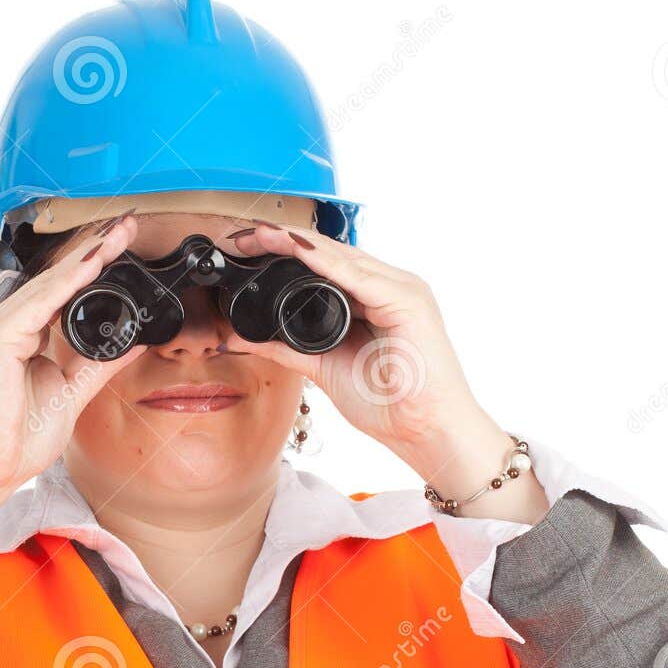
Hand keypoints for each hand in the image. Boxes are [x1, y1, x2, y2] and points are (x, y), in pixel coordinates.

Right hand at [0, 216, 147, 539]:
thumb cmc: (13, 441)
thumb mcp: (70, 396)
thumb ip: (97, 366)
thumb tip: (131, 343)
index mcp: (18, 338)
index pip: (59, 294)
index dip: (91, 269)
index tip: (122, 247)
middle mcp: (3, 327)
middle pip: (55, 280)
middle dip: (94, 252)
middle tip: (128, 225)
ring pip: (48, 284)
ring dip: (87, 258)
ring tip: (118, 235)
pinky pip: (40, 303)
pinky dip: (69, 282)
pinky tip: (94, 264)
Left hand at [229, 223, 548, 521]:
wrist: (425, 432)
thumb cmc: (389, 404)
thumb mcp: (325, 369)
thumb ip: (287, 349)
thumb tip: (243, 338)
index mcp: (374, 298)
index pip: (324, 264)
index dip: (284, 253)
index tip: (244, 249)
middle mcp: (390, 286)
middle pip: (331, 253)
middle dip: (284, 242)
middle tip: (241, 238)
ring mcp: (401, 290)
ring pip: (342, 257)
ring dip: (299, 245)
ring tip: (261, 235)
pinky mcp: (408, 301)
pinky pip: (359, 277)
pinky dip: (326, 264)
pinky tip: (298, 252)